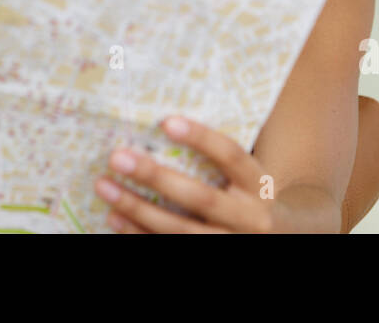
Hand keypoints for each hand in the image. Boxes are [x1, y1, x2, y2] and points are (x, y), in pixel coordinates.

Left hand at [94, 116, 286, 232]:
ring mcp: (228, 242)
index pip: (232, 156)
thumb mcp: (243, 175)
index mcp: (258, 184)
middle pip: (201, 198)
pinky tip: (114, 218)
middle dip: (156, 177)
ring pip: (180, 231)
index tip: (167, 122)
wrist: (273, 237)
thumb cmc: (242, 193)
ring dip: (137, 209)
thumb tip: (161, 122)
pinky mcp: (209, 257)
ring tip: (105, 187)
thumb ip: (214, 156)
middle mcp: (249, 218)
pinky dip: (138, 234)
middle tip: (118, 157)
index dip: (202, 138)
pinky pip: (169, 248)